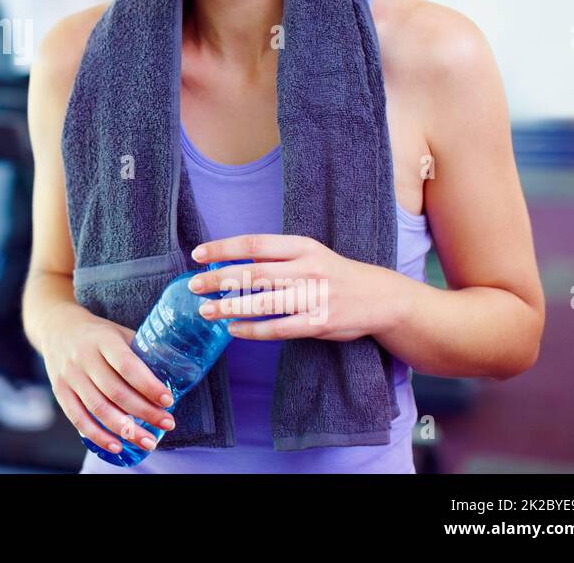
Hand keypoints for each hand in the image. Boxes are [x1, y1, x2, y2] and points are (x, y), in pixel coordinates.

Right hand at [39, 303, 176, 455]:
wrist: (57, 328)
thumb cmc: (98, 334)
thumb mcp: (118, 333)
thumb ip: (139, 352)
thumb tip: (171, 378)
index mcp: (103, 339)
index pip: (127, 365)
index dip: (148, 385)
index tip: (168, 400)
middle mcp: (84, 357)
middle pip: (115, 391)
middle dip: (145, 412)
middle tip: (167, 424)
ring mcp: (70, 376)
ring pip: (99, 409)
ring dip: (126, 430)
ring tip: (148, 441)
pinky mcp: (60, 391)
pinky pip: (78, 418)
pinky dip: (97, 435)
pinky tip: (117, 446)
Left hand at [188, 234, 407, 342]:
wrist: (381, 297)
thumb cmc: (334, 273)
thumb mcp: (310, 254)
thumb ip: (276, 257)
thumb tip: (231, 262)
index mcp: (302, 246)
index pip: (254, 244)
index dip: (223, 249)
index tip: (198, 254)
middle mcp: (307, 269)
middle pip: (253, 274)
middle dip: (219, 280)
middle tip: (193, 286)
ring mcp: (314, 298)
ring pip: (262, 303)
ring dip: (230, 307)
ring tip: (206, 311)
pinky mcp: (319, 323)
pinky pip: (278, 328)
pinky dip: (252, 330)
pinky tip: (233, 330)